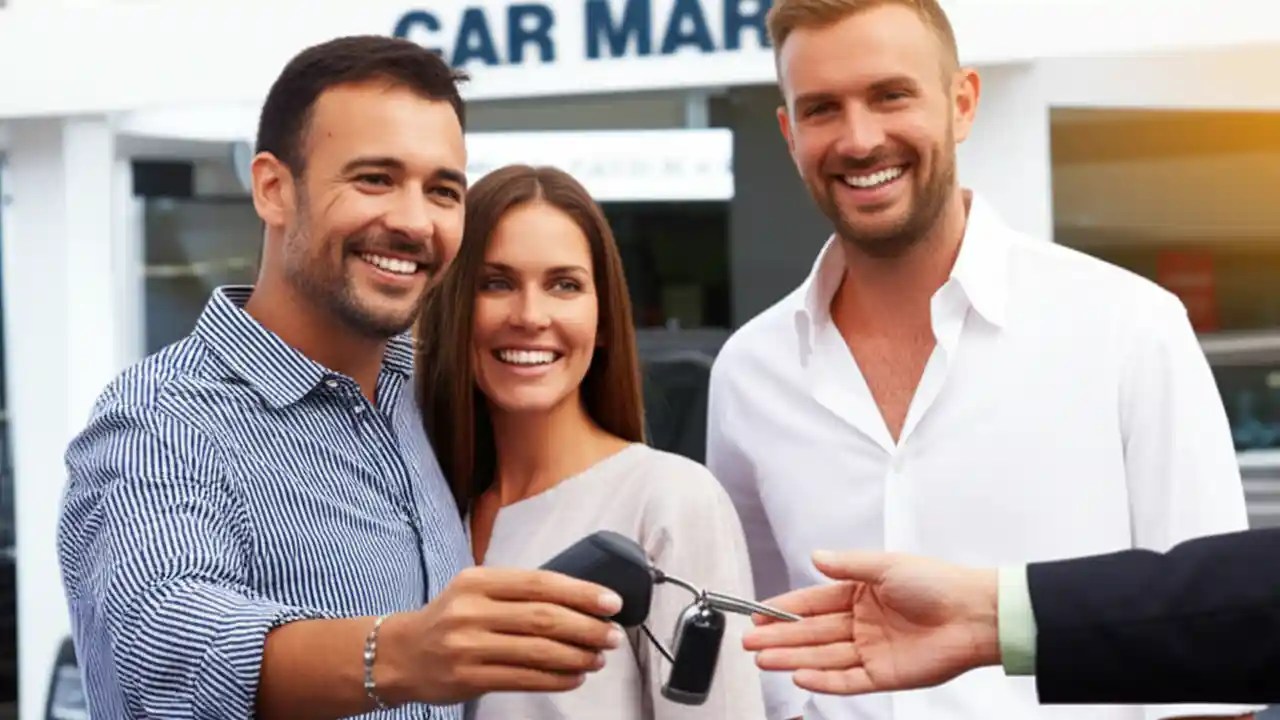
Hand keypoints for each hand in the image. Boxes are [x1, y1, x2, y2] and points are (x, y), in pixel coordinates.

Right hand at [377, 567, 625, 704]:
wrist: (402, 655)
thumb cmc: (451, 619)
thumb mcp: (476, 591)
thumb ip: (518, 592)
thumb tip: (580, 600)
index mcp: (477, 581)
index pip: (540, 583)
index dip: (581, 593)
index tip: (612, 602)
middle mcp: (470, 611)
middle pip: (543, 618)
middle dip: (587, 627)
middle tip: (613, 635)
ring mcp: (467, 646)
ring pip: (537, 651)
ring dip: (577, 656)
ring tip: (598, 657)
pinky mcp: (467, 679)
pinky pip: (523, 679)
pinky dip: (556, 679)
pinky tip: (574, 677)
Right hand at [742, 550, 1000, 695]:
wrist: (975, 615)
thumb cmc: (937, 583)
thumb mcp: (886, 564)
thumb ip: (847, 564)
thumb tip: (815, 556)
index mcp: (860, 594)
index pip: (812, 604)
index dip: (784, 610)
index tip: (758, 614)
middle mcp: (861, 623)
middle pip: (812, 633)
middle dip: (779, 638)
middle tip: (750, 643)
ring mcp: (871, 650)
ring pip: (823, 657)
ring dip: (792, 659)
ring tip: (763, 660)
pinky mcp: (884, 675)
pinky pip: (847, 680)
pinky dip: (823, 680)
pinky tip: (799, 676)